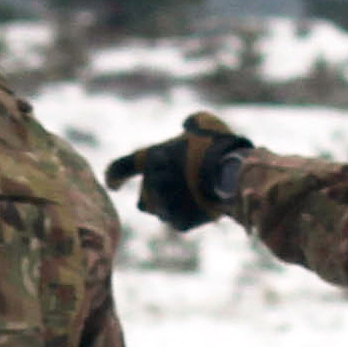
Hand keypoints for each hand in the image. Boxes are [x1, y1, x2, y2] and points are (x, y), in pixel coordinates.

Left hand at [101, 110, 252, 231]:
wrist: (234, 173)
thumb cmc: (219, 144)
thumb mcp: (204, 123)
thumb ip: (191, 123)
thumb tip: (188, 124)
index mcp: (151, 158)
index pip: (120, 168)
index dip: (114, 176)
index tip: (113, 185)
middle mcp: (151, 184)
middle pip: (144, 198)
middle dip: (157, 195)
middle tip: (179, 187)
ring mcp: (165, 206)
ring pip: (160, 212)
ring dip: (171, 206)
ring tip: (193, 196)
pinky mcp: (180, 223)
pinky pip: (178, 222)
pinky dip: (187, 216)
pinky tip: (201, 206)